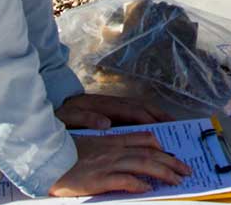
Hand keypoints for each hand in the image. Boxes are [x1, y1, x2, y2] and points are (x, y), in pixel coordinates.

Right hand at [48, 133, 190, 196]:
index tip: (173, 154)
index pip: (144, 138)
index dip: (162, 147)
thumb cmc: (63, 155)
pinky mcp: (98, 178)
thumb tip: (126, 157)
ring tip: (177, 180)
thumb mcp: (89, 145)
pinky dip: (138, 183)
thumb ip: (108, 148)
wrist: (43, 160)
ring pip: (143, 164)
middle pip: (150, 152)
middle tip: (186, 171)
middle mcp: (112, 150)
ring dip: (163, 171)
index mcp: (111, 141)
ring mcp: (106, 163)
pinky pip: (123, 179)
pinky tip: (149, 188)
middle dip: (171, 161)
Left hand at [56, 93, 171, 130]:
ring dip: (157, 113)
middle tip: (175, 125)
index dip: (145, 120)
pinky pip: (136, 110)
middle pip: (141, 107)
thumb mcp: (69, 117)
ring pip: (141, 107)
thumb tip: (106, 123)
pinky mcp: (114, 107)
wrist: (55, 102)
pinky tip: (156, 122)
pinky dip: (149, 114)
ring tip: (172, 123)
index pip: (130, 112)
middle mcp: (113, 102)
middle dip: (159, 115)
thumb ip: (86, 119)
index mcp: (104, 105)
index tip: (158, 129)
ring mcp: (114, 103)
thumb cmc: (63, 113)